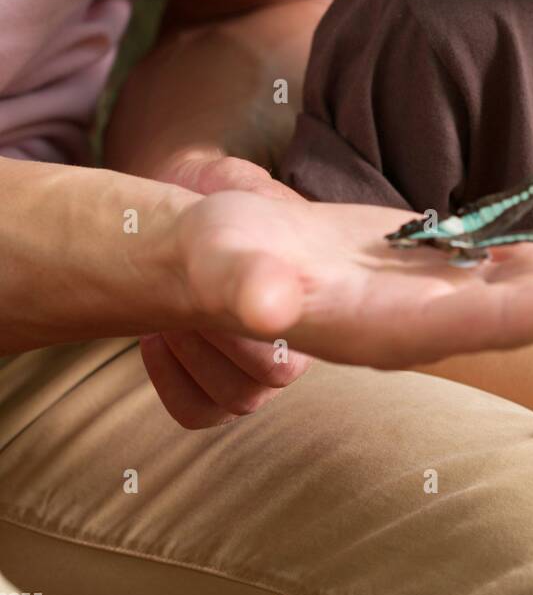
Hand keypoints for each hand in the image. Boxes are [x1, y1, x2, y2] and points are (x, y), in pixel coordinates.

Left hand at [140, 154, 312, 429]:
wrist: (181, 204)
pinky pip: (200, 412)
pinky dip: (172, 382)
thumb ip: (258, 195)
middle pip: (269, 377)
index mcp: (315, 296)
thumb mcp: (236, 182)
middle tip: (189, 294)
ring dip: (193, 356)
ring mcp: (257, 374)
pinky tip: (156, 340)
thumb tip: (276, 208)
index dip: (260, 314)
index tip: (218, 295)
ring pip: (236, 399)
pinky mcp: (216, 390)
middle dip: (219, 335)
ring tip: (171, 312)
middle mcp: (298, 344)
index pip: (307, 336)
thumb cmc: (214, 194)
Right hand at [144, 153, 532, 426]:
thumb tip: (267, 308)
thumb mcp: (227, 271)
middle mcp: (429, 322)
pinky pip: (512, 264)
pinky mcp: (434, 270)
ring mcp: (436, 298)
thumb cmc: (217, 264)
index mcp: (393, 329)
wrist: (221, 263)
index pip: (498, 318)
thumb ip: (249, 290)